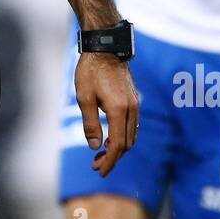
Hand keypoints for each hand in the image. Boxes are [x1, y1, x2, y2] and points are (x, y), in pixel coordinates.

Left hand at [74, 52, 138, 177]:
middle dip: (113, 158)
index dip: (110, 161)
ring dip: (119, 148)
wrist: (105, 47)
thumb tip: (95, 146)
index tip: (100, 171)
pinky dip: (123, 137)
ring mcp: (135, 103)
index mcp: (118, 109)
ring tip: (102, 154)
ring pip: (131, 135)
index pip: (117, 144)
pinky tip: (110, 138)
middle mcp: (131, 108)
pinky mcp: (134, 99)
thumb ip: (90, 123)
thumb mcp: (84, 97)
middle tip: (97, 165)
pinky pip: (132, 125)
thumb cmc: (90, 70)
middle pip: (127, 143)